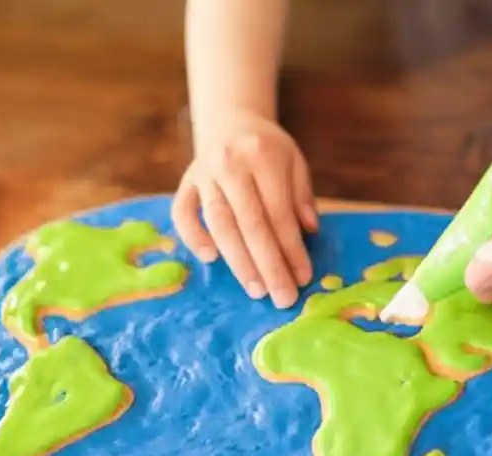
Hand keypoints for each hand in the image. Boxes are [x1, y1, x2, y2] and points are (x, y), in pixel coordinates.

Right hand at [172, 112, 317, 307]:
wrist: (231, 122)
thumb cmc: (268, 150)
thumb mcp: (294, 162)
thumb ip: (302, 195)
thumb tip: (309, 230)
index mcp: (262, 155)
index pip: (278, 211)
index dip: (291, 248)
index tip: (303, 277)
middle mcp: (230, 163)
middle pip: (249, 223)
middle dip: (268, 264)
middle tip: (281, 296)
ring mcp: (204, 173)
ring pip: (219, 223)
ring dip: (238, 261)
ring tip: (256, 290)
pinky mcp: (185, 183)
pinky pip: (182, 213)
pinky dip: (193, 237)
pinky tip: (211, 259)